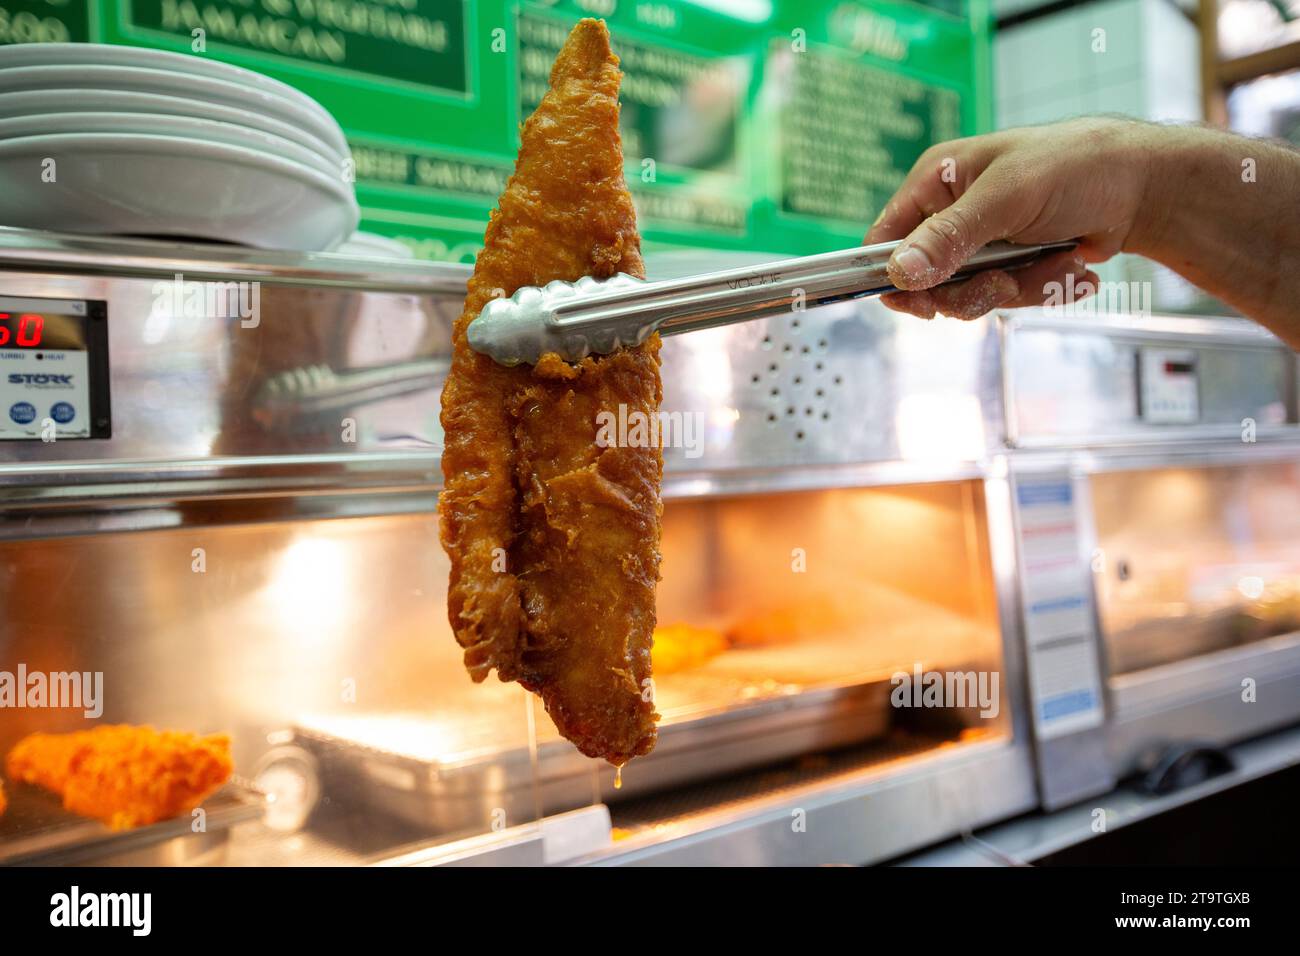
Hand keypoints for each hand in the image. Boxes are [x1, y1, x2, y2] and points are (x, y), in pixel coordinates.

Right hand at [864, 117, 1156, 319]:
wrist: (1144, 187)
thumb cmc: (1077, 167)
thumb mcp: (1008, 197)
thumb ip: (952, 236)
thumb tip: (900, 271)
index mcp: (936, 183)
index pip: (886, 240)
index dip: (894, 275)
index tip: (922, 302)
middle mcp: (951, 214)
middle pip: (927, 282)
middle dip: (974, 289)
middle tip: (1005, 281)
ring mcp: (981, 243)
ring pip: (969, 296)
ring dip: (1019, 288)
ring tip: (1059, 260)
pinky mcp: (1010, 265)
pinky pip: (1006, 298)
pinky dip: (1042, 288)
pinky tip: (1071, 266)